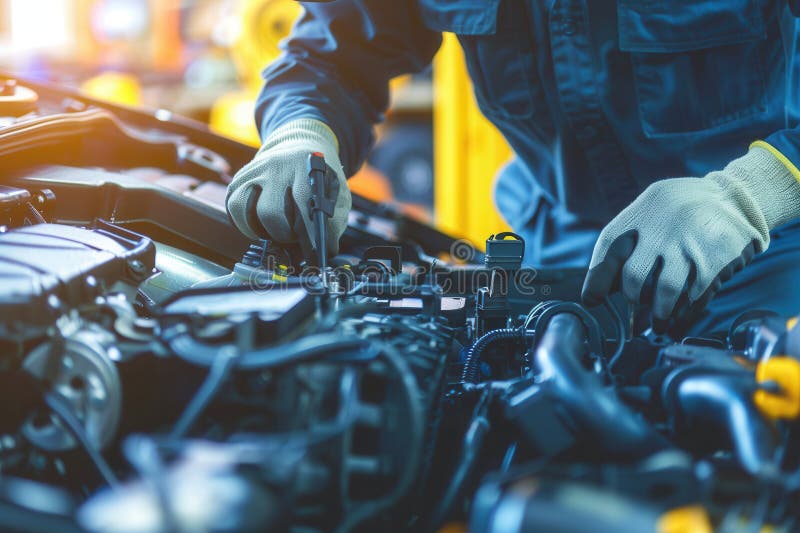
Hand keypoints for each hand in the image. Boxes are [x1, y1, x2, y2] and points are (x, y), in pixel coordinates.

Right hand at [226, 119, 351, 255]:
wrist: (300, 146)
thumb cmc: (321, 178)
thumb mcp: (338, 194)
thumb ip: (333, 222)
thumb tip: (326, 251)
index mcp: (306, 166)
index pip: (302, 203)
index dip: (306, 233)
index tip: (313, 251)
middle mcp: (277, 164)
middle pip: (269, 211)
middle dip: (282, 234)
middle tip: (293, 236)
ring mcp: (254, 169)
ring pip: (243, 209)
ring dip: (259, 230)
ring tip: (275, 230)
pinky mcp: (239, 177)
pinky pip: (233, 207)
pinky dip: (245, 224)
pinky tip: (260, 224)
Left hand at [582, 146, 799, 327]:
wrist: (735, 199)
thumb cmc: (680, 213)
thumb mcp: (650, 210)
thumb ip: (627, 241)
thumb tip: (606, 286)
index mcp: (641, 213)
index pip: (608, 249)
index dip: (597, 279)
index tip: (592, 300)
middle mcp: (663, 228)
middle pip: (634, 277)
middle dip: (632, 297)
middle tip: (636, 304)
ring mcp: (690, 245)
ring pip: (665, 292)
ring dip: (659, 313)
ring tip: (658, 323)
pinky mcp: (715, 261)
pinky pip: (695, 297)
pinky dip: (685, 313)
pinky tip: (680, 318)